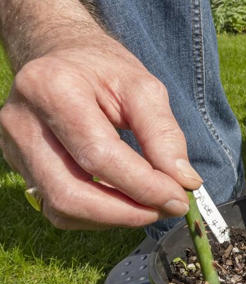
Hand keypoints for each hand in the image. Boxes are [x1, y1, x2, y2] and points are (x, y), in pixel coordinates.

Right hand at [0, 33, 201, 228]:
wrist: (61, 58)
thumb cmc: (104, 71)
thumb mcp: (143, 88)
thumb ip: (165, 134)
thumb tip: (184, 182)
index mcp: (52, 89)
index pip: (99, 156)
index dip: (143, 186)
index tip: (179, 198)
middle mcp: (23, 122)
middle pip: (71, 193)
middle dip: (127, 212)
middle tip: (167, 209)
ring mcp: (15, 148)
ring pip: (61, 209)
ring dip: (114, 218)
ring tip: (150, 205)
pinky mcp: (20, 167)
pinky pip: (58, 210)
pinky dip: (98, 216)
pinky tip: (123, 201)